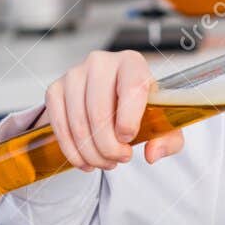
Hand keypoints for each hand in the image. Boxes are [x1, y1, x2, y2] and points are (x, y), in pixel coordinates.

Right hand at [44, 51, 185, 170]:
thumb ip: (169, 140)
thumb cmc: (139, 107)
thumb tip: (152, 154)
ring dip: (92, 152)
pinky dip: (72, 150)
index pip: (131, 88)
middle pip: (100, 111)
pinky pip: (59, 125)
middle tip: (120, 158)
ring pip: (78, 122)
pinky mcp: (55, 89)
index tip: (129, 139)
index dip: (129, 119)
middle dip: (109, 146)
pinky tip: (85, 160)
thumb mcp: (162, 123)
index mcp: (132, 63)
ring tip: (105, 162)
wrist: (112, 97)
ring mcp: (74, 74)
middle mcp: (101, 63)